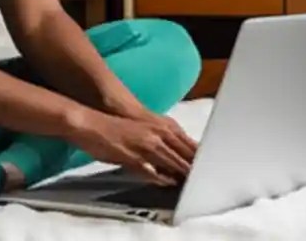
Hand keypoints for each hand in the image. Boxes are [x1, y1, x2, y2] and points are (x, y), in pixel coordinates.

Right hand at [69, 111, 197, 185]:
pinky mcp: (133, 157)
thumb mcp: (149, 127)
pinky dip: (161, 178)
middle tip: (202, 177)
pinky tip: (167, 182)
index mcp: (164, 126)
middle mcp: (158, 134)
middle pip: (183, 154)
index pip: (188, 143)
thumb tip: (179, 150)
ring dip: (181, 173)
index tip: (208, 164)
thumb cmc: (124, 125)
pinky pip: (151, 171)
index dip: (198, 155)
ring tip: (189, 183)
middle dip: (193, 167)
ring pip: (171, 162)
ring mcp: (146, 146)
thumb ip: (165, 137)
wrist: (97, 122)